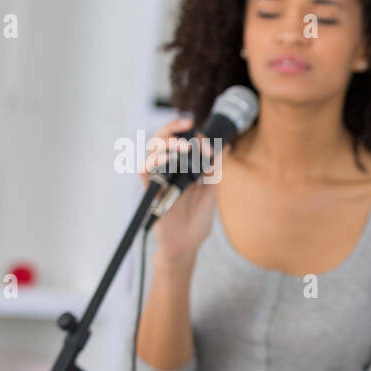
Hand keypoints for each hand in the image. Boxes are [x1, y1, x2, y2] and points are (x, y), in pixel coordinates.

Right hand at [138, 117, 219, 266]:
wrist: (186, 246)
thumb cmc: (197, 223)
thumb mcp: (211, 193)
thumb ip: (214, 171)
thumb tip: (225, 148)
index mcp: (183, 170)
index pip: (180, 142)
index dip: (193, 137)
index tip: (209, 142)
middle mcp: (168, 172)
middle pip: (162, 140)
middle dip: (172, 128)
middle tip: (188, 123)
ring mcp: (158, 180)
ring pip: (152, 151)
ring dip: (166, 142)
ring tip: (183, 146)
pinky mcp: (150, 191)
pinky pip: (145, 171)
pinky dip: (154, 161)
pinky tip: (168, 158)